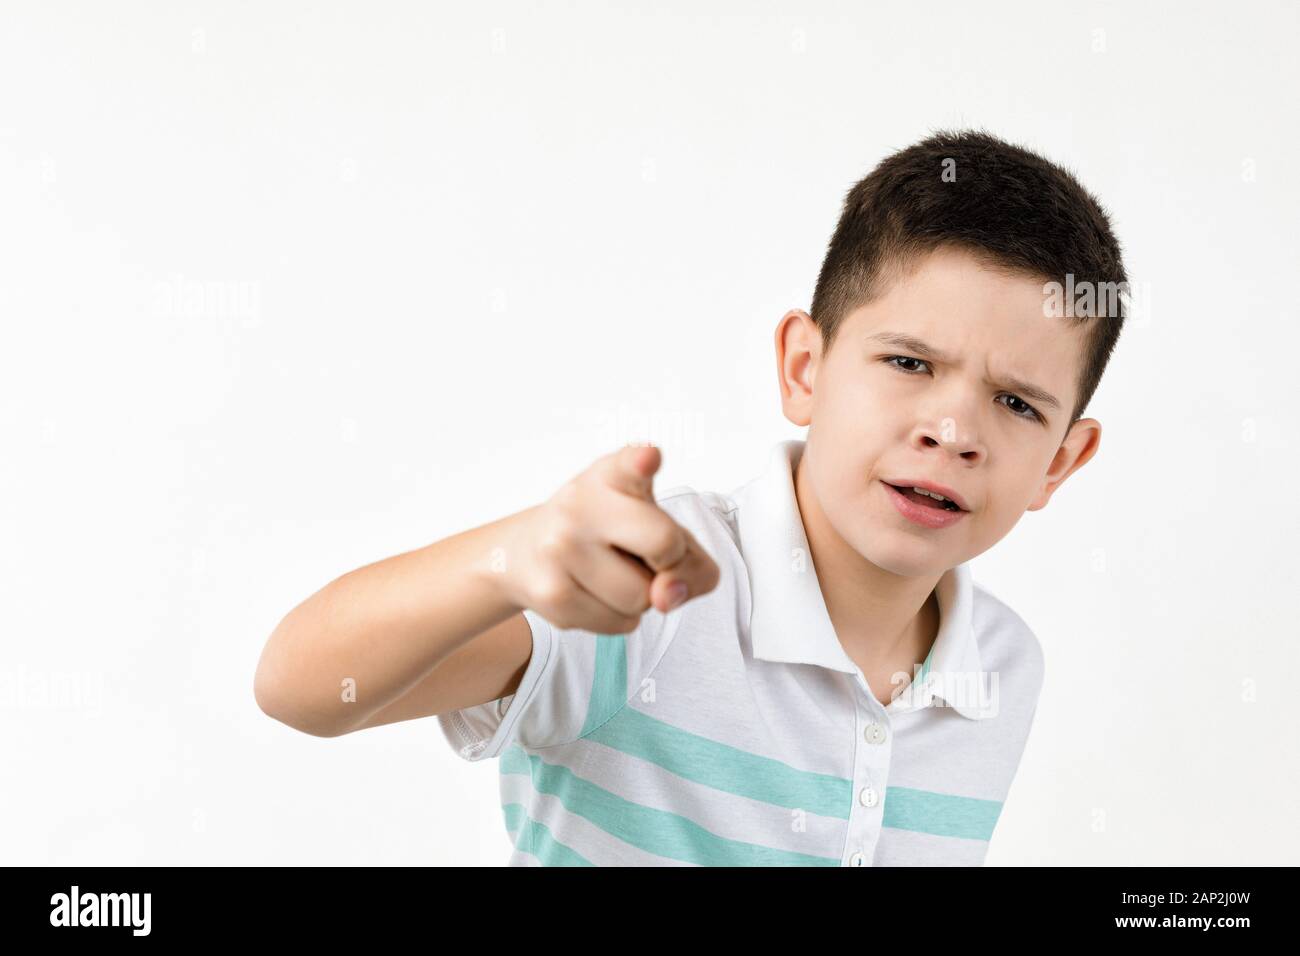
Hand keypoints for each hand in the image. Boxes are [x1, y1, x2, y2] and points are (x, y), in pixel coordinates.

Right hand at [498, 444, 720, 633]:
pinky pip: (620, 624)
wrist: (526, 554)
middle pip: (664, 544)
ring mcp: (561, 548)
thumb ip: (690, 558)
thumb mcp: (656, 526)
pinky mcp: (550, 593)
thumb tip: (668, 597)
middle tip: (645, 553)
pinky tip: (594, 592)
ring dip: (641, 597)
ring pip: (643, 598)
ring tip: (611, 572)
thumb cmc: (609, 535)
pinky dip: (619, 617)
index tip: (648, 457)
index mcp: (614, 474)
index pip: (629, 463)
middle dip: (669, 561)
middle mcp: (581, 504)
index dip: (642, 461)